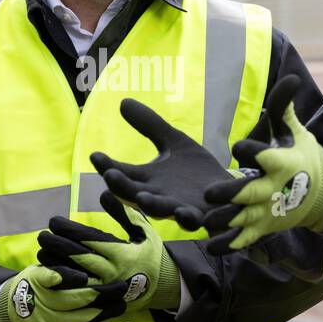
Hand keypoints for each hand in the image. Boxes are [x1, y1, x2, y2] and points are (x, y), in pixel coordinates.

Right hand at [0, 264, 127, 321]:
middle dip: (104, 295)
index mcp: (41, 286)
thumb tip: (80, 276)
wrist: (10, 310)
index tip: (108, 279)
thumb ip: (55, 271)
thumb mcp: (38, 271)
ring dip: (103, 314)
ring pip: (80, 321)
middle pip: (78, 303)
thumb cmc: (32, 285)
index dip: (89, 283)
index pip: (69, 285)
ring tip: (121, 306)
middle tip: (123, 288)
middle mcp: (43, 308)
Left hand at [36, 192, 181, 312]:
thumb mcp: (144, 230)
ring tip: (41, 250)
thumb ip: (124, 213)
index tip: (54, 221)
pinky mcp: (101, 299)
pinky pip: (77, 291)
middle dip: (58, 245)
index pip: (91, 240)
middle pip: (79, 258)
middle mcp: (112, 273)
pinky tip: (49, 270)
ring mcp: (105, 289)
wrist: (163, 286)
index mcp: (123, 254)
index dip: (70, 230)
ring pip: (75, 277)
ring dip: (55, 264)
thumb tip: (103, 193)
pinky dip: (62, 280)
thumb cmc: (152, 254)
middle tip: (42, 235)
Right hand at [90, 99, 239, 230]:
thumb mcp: (174, 142)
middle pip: (134, 194)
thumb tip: (123, 101)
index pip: (122, 173)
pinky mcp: (200, 216)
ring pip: (160, 210)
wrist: (226, 191)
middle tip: (109, 177)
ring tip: (142, 198)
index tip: (95, 155)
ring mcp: (178, 208)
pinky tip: (183, 212)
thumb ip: (150, 125)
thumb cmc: (194, 171)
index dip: (108, 166)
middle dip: (122, 187)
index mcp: (148, 180)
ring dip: (151, 205)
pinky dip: (187, 218)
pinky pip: (192, 220)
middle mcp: (158, 196)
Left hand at [201, 75, 322, 252]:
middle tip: (209, 193)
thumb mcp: (295, 132)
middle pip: (250, 193)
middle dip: (230, 194)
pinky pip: (245, 239)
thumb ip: (284, 107)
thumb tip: (292, 76)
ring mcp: (269, 212)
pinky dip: (229, 244)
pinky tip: (211, 244)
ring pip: (244, 219)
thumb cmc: (304, 157)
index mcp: (282, 163)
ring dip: (224, 221)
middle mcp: (275, 190)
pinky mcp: (265, 228)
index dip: (250, 150)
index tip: (238, 147)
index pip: (264, 156)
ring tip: (205, 221)